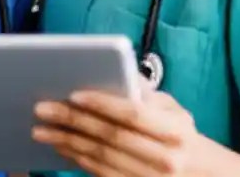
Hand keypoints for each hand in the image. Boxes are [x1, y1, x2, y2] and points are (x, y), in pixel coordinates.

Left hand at [32, 88, 203, 175]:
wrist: (197, 176)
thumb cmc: (180, 135)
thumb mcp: (175, 110)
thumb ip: (148, 94)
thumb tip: (121, 73)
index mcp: (175, 131)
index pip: (132, 115)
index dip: (102, 104)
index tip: (73, 94)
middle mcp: (164, 159)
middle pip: (110, 137)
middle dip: (73, 122)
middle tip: (43, 109)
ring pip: (99, 158)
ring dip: (67, 142)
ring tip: (41, 129)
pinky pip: (99, 174)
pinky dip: (76, 159)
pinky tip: (60, 146)